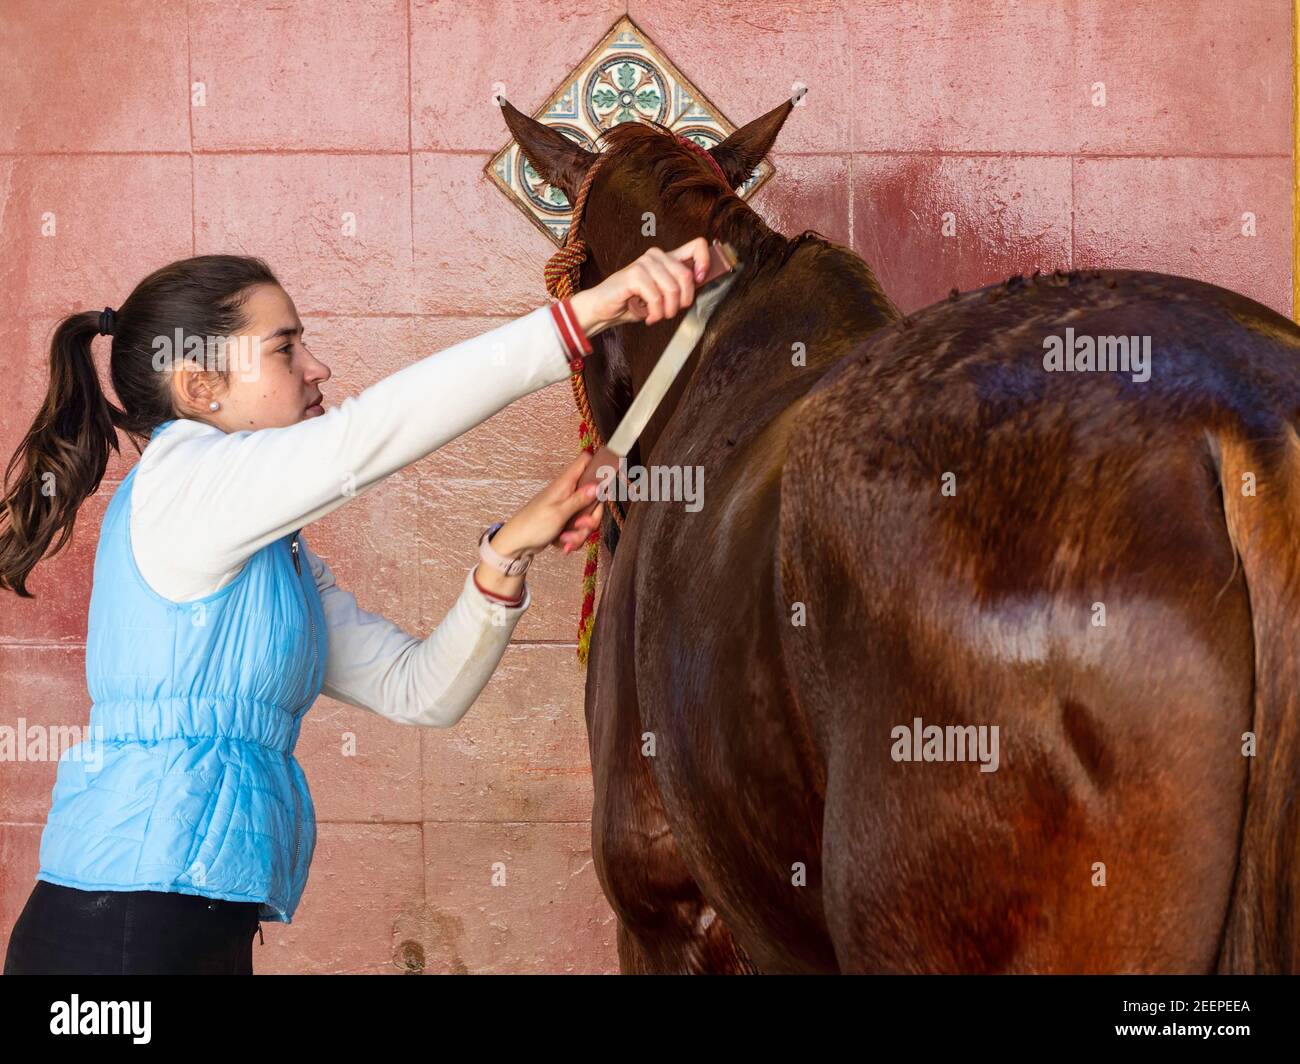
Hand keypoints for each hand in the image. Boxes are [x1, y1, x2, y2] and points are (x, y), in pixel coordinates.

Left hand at [491, 451, 604, 558]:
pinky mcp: (565, 521)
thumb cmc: (532, 525)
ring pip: (587, 517)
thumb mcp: (559, 512)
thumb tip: (598, 485)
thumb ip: (580, 499)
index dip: (599, 465)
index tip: (609, 480)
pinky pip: (578, 530)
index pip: (585, 461)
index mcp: (565, 483)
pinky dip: (573, 539)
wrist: (515, 545)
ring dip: (580, 533)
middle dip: (591, 518)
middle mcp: (567, 492)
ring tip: (566, 539)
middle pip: (594, 498)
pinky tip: (563, 544)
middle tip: (581, 526)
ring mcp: (566, 507)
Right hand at [573, 236, 712, 331]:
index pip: (697, 245)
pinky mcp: (634, 274)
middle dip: (683, 301)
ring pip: (673, 289)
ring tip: (657, 316)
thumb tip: (703, 283)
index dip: (705, 262)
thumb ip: (680, 287)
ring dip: (667, 311)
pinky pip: (656, 297)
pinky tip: (647, 316)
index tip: (701, 280)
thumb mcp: (663, 295)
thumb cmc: (632, 302)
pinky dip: (655, 313)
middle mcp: (656, 256)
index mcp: (667, 258)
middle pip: (687, 275)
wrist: (603, 308)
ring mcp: (644, 263)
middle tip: (671, 312)